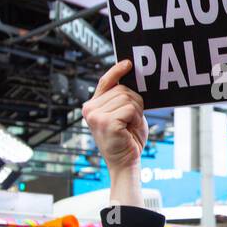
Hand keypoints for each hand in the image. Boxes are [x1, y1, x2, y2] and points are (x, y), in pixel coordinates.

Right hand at [82, 59, 148, 173]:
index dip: (116, 71)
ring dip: (136, 112)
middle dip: (135, 102)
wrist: (125, 162)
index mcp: (92, 106)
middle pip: (122, 89)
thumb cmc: (127, 139)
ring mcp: (96, 116)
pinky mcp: (106, 122)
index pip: (105, 82)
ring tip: (130, 126)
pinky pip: (130, 109)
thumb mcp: (123, 114)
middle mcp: (90, 109)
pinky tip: (130, 129)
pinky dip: (136, 119)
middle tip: (133, 120)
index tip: (128, 63)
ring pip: (128, 98)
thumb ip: (121, 99)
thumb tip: (130, 80)